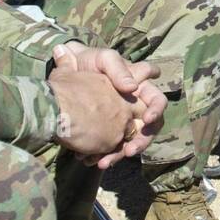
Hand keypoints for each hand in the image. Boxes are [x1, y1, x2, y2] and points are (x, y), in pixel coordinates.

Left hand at [53, 42, 166, 166]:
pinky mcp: (107, 132)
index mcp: (140, 87)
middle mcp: (135, 106)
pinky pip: (113, 147)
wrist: (63, 72)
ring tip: (107, 161)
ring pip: (130, 141)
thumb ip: (118, 69)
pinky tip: (94, 161)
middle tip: (130, 150)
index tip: (147, 119)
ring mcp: (121, 121)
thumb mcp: (103, 58)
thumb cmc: (88, 60)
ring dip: (121, 152)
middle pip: (148, 127)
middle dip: (142, 140)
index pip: (157, 99)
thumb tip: (132, 87)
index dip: (156, 110)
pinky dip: (105, 155)